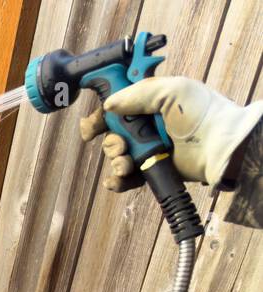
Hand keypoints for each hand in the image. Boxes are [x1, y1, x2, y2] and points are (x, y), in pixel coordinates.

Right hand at [79, 76, 262, 190]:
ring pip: (116, 156)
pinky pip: (125, 178)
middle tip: (120, 146)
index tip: (92, 125)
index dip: (101, 113)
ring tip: (126, 164)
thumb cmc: (203, 114)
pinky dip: (117, 181)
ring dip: (115, 161)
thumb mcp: (173, 90)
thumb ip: (138, 93)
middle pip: (111, 133)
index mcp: (150, 101)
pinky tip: (118, 180)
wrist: (219, 147)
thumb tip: (109, 105)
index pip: (116, 104)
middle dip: (110, 141)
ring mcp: (148, 148)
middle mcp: (146, 124)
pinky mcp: (150, 169)